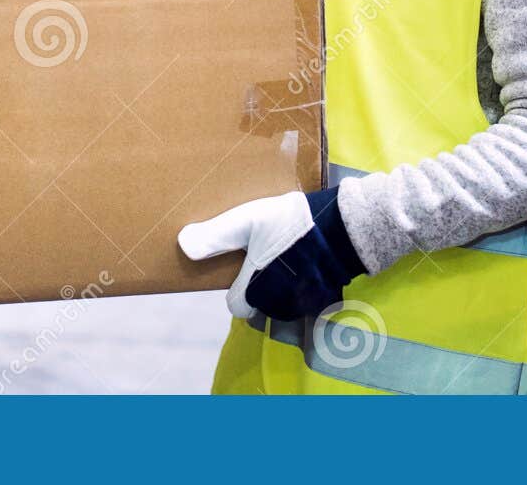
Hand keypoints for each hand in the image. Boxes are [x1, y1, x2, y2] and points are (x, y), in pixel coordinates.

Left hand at [178, 189, 365, 320]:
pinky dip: (307, 286)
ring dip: (285, 287)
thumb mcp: (247, 221)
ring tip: (290, 256)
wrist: (343, 227)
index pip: (237, 304)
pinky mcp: (326, 300)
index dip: (238, 287)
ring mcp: (303, 306)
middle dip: (263, 284)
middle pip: (262, 303)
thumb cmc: (291, 223)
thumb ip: (215, 236)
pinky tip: (309, 263)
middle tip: (271, 255)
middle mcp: (279, 305)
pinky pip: (308, 299)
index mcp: (256, 289)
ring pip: (284, 302)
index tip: (246, 267)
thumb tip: (183, 245)